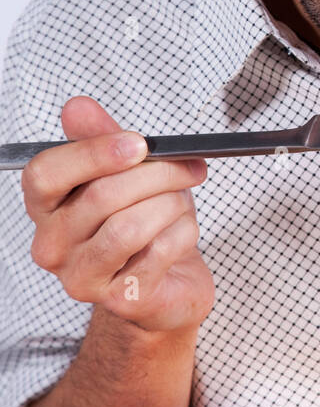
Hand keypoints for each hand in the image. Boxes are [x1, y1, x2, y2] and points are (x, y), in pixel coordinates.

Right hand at [23, 95, 213, 333]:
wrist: (170, 282)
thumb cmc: (146, 222)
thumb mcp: (127, 172)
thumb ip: (102, 137)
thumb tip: (77, 107)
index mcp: (47, 208)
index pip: (45, 174)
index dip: (94, 153)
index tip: (139, 144)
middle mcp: (53, 246)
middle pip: (102, 195)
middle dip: (158, 174)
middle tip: (187, 168)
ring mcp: (82, 277)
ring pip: (131, 225)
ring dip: (171, 205)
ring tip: (181, 203)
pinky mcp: (120, 299)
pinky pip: (160, 250)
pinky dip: (184, 232)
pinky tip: (181, 233)